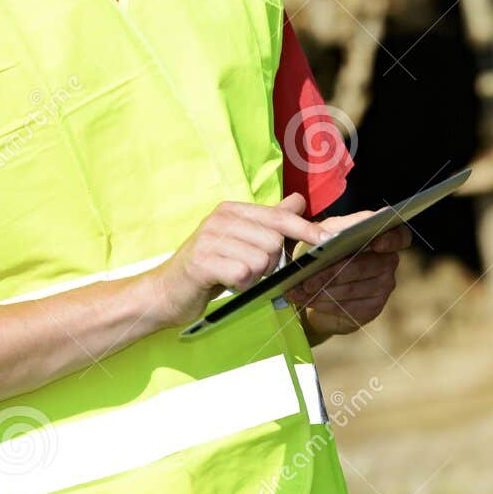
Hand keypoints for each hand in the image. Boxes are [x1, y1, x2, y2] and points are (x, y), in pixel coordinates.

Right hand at [146, 194, 327, 328]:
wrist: (165, 292)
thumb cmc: (208, 268)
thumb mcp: (240, 240)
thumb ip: (269, 221)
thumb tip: (298, 201)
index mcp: (232, 210)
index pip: (279, 216)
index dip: (305, 229)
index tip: (326, 240)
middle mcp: (221, 218)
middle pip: (274, 242)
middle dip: (268, 264)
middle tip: (246, 270)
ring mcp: (209, 238)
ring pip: (261, 260)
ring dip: (253, 277)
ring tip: (232, 276)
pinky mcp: (202, 261)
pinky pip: (242, 274)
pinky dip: (239, 286)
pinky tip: (225, 284)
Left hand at [287, 210, 410, 341]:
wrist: (322, 284)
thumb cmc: (327, 250)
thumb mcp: (328, 232)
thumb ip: (333, 229)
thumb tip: (329, 238)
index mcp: (382, 237)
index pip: (399, 236)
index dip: (391, 239)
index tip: (376, 243)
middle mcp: (388, 262)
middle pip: (363, 266)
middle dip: (331, 273)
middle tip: (305, 279)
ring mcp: (384, 286)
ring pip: (351, 289)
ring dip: (322, 290)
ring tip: (299, 290)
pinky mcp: (373, 308)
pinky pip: (347, 307)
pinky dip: (323, 303)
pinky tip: (306, 300)